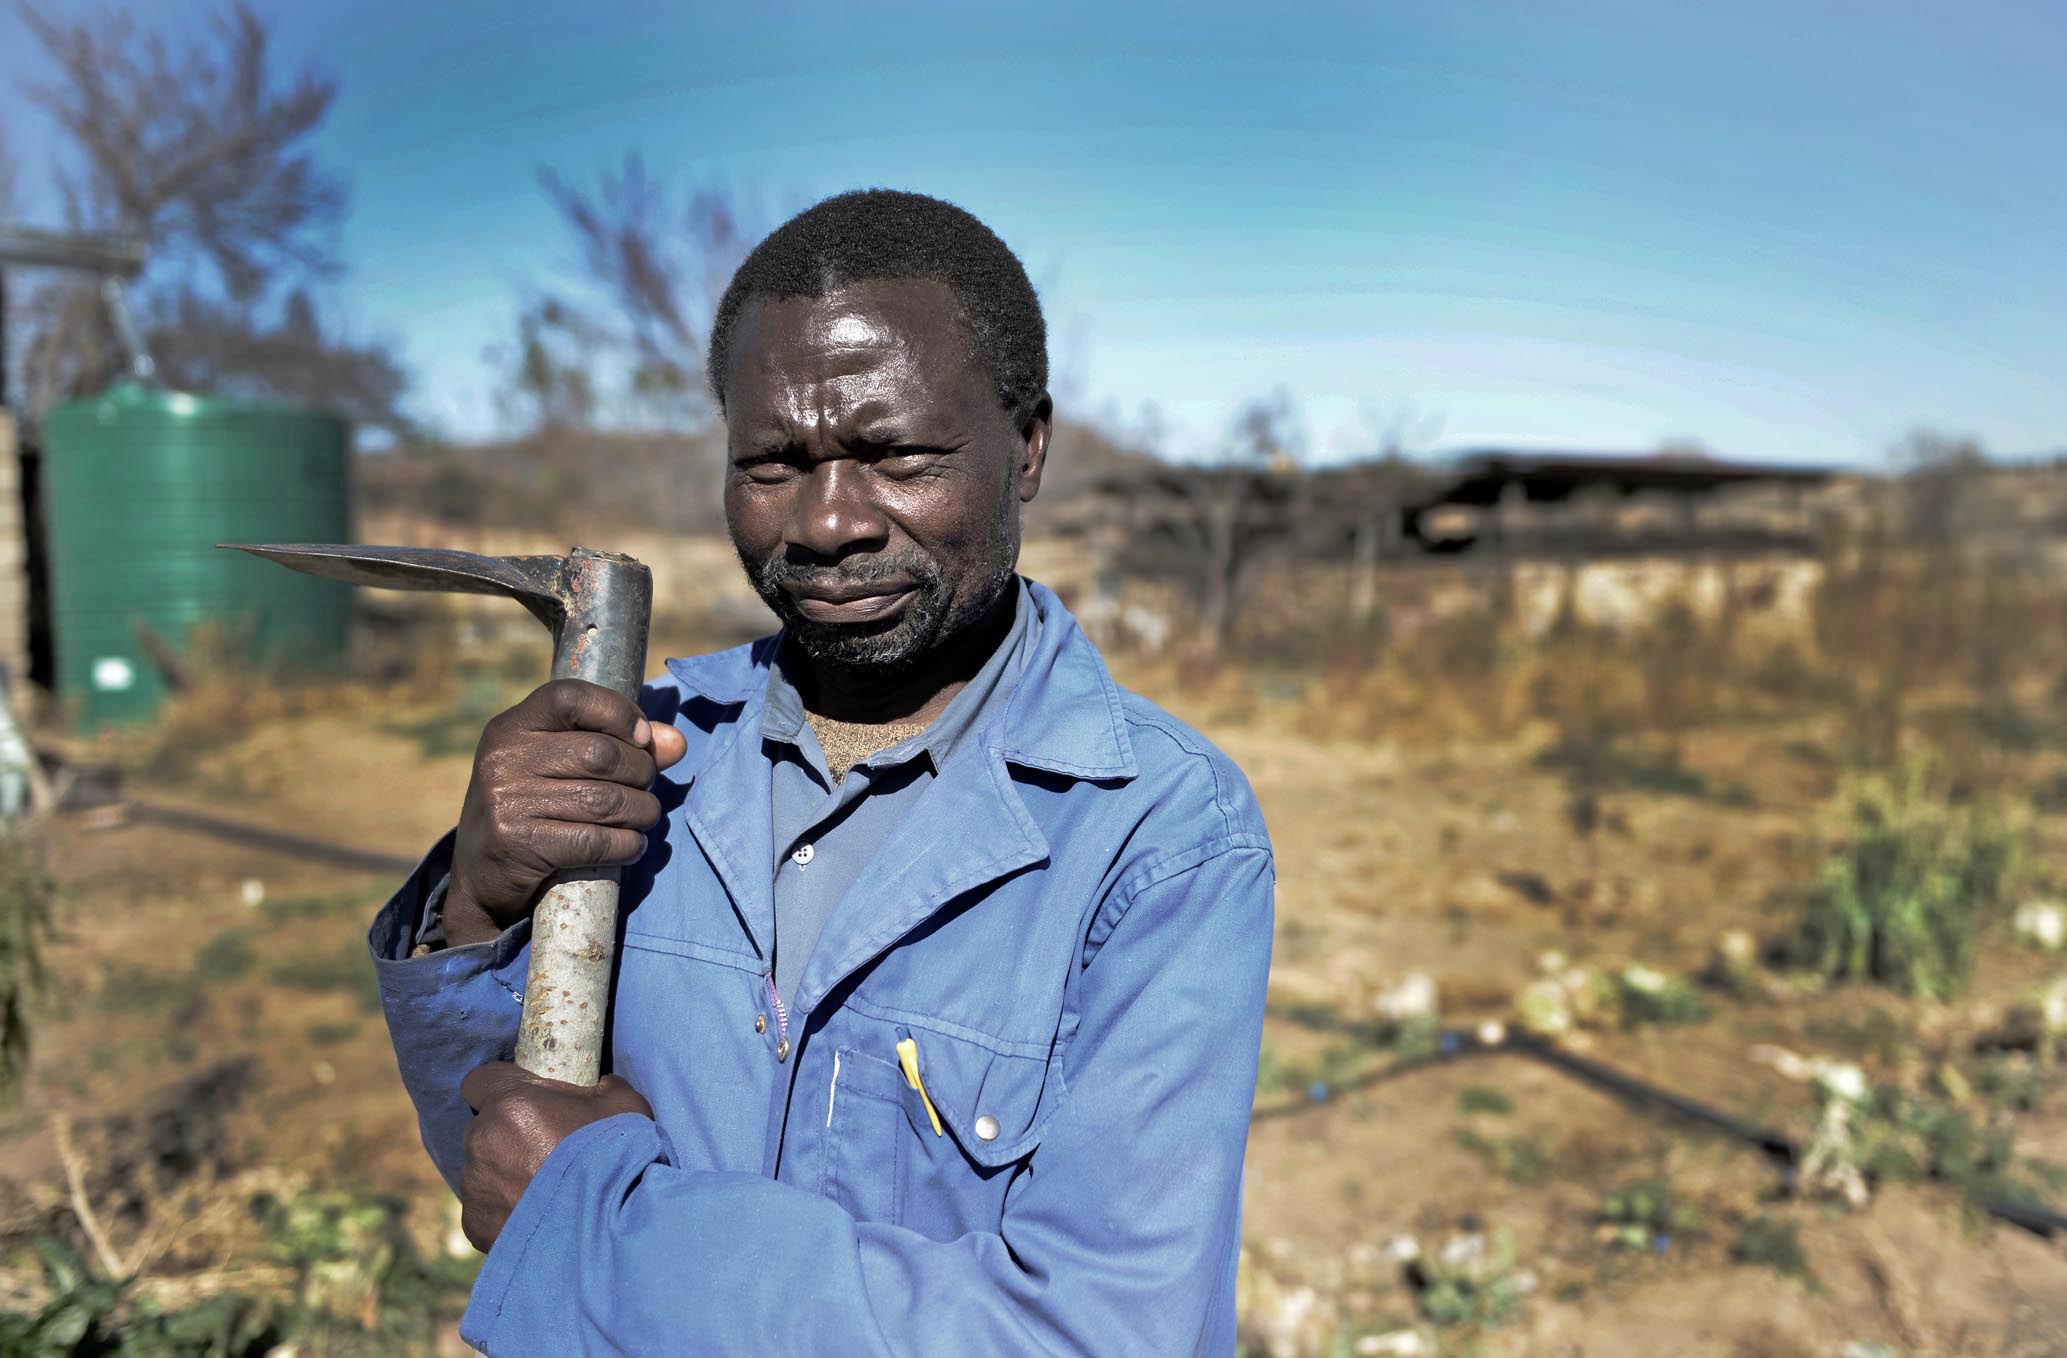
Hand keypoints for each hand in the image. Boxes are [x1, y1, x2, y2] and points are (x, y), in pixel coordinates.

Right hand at [445, 679, 688, 947]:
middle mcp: (504, 759)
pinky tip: (633, 846)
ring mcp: (508, 802)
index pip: (571, 697)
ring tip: (645, 816)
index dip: (618, 712)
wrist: (481, 878)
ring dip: (642, 811)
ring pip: (606, 800)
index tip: (641, 737)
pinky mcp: (520, 845)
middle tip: (645, 788)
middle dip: (641, 771)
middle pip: (601, 753)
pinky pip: (595, 841)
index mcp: (510, 728)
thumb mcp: (558, 767)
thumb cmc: (531, 810)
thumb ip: (618, 745)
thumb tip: (677, 743)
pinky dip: (627, 845)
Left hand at [458, 1061, 653, 1249]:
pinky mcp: (477, 1224)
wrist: (611, 1226)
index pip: (479, 1081)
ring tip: (545, 1191)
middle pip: (483, 1129)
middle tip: (544, 1151)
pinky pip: (484, 1209)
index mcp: (510, 1103)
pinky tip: (538, 1216)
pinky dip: (503, 1211)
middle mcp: (482, 1140)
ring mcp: (476, 1185)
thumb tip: (600, 1087)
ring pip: (482, 1171)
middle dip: (506, 1136)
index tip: (522, 1100)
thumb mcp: (624, 1104)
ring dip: (504, 1175)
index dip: (500, 1088)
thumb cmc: (618, 1156)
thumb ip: (602, 1087)